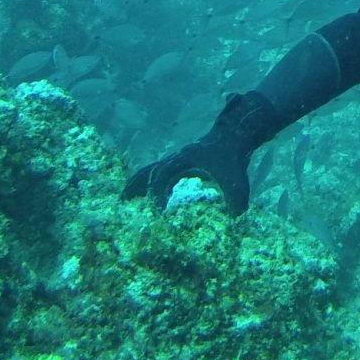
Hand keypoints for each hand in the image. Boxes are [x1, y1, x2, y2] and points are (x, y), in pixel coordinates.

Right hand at [121, 91, 278, 214]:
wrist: (234, 137)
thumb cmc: (233, 159)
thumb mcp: (236, 181)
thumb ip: (235, 201)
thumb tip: (235, 222)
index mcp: (184, 160)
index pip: (162, 176)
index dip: (157, 193)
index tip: (159, 212)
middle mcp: (175, 159)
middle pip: (148, 172)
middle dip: (135, 187)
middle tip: (123, 203)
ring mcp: (175, 160)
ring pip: (150, 171)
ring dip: (137, 184)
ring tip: (124, 200)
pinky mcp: (178, 164)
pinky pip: (158, 173)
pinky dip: (148, 182)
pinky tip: (145, 197)